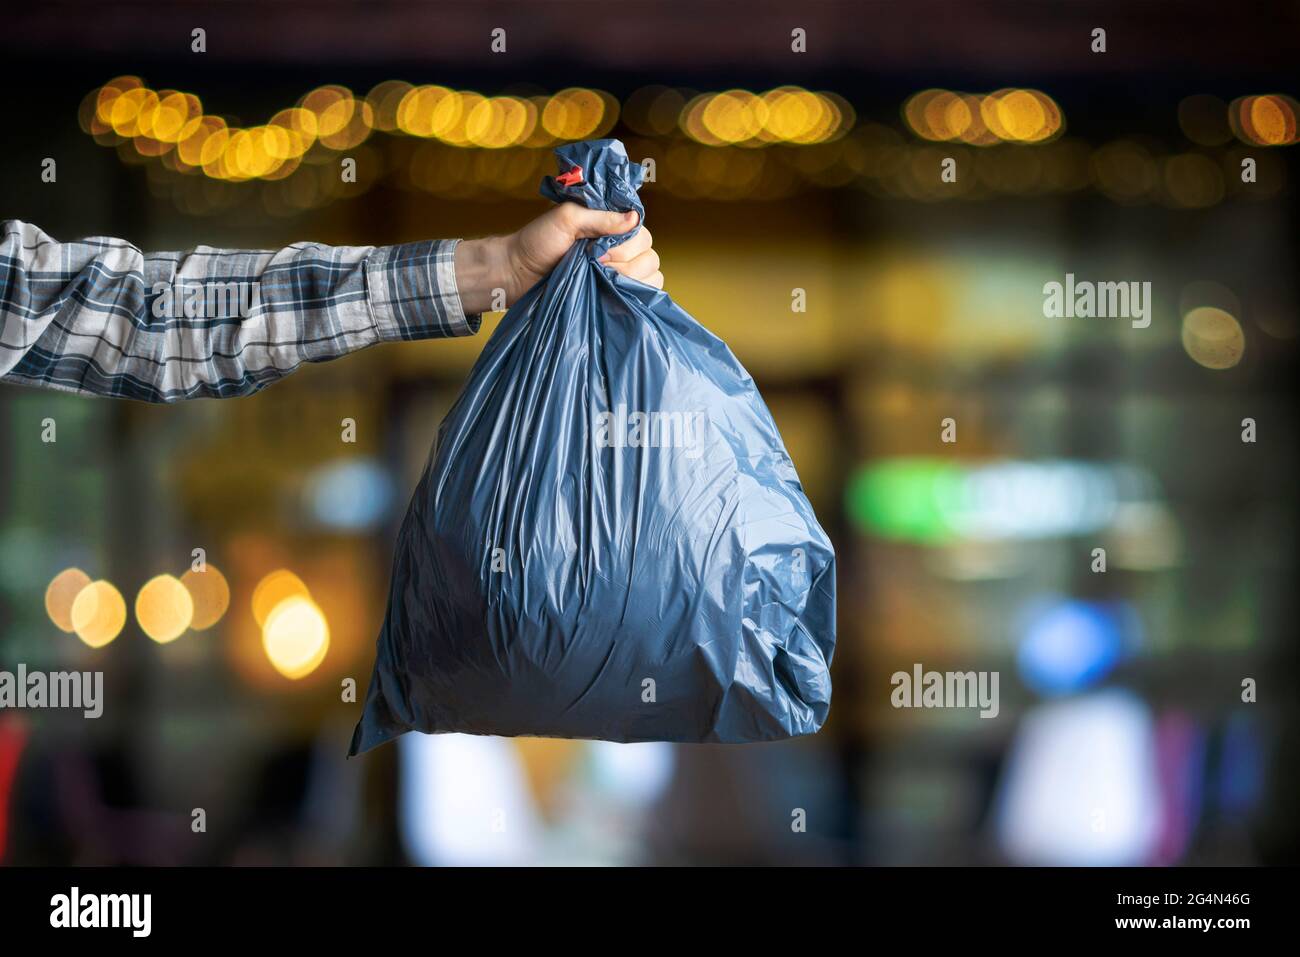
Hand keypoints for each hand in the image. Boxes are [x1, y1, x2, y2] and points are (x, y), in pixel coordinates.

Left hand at [453, 202, 662, 313]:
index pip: (642, 234)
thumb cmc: (536, 242)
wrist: (517, 273)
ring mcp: (619, 274)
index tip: (599, 250)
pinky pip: (640, 297)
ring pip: (651, 278)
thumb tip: (633, 218)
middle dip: (624, 264)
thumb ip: (600, 217)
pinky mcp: (614, 295)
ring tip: (598, 279)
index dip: (626, 245)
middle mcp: (621, 249)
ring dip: (627, 280)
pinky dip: (633, 296)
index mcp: (612, 226)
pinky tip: (611, 293)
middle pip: (650, 258)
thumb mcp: (565, 219)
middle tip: (595, 265)